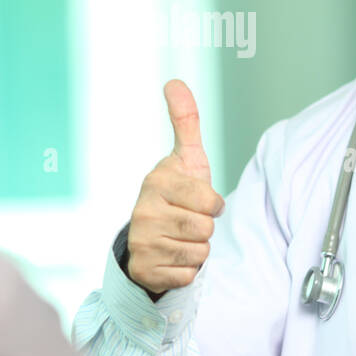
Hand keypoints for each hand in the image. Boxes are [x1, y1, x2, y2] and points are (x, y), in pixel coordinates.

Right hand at [126, 80, 225, 297]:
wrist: (148, 239)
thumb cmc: (175, 195)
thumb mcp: (185, 158)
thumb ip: (185, 120)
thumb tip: (174, 80)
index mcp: (157, 181)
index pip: (209, 201)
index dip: (212, 204)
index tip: (198, 200)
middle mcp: (144, 211)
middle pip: (205, 228)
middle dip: (205, 228)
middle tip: (188, 221)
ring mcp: (143, 242)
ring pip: (199, 252)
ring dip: (197, 249)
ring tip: (180, 238)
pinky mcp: (146, 270)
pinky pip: (188, 274)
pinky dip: (187, 270)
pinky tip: (171, 257)